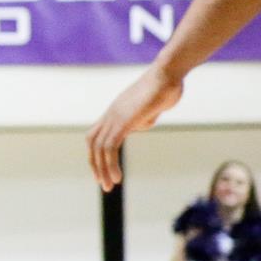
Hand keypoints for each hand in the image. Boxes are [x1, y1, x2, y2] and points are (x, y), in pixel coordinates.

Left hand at [86, 63, 184, 190]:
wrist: (168, 74)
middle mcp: (111, 114)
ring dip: (102, 169)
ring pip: (99, 148)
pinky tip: (117, 178)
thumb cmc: (165, 87)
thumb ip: (142, 117)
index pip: (96, 135)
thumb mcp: (151, 108)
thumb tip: (141, 124)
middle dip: (95, 165)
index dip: (97, 154)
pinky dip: (110, 164)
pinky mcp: (123, 121)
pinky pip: (110, 147)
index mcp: (115, 112)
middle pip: (92, 142)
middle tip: (103, 184)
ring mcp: (115, 117)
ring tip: (109, 186)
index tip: (103, 171)